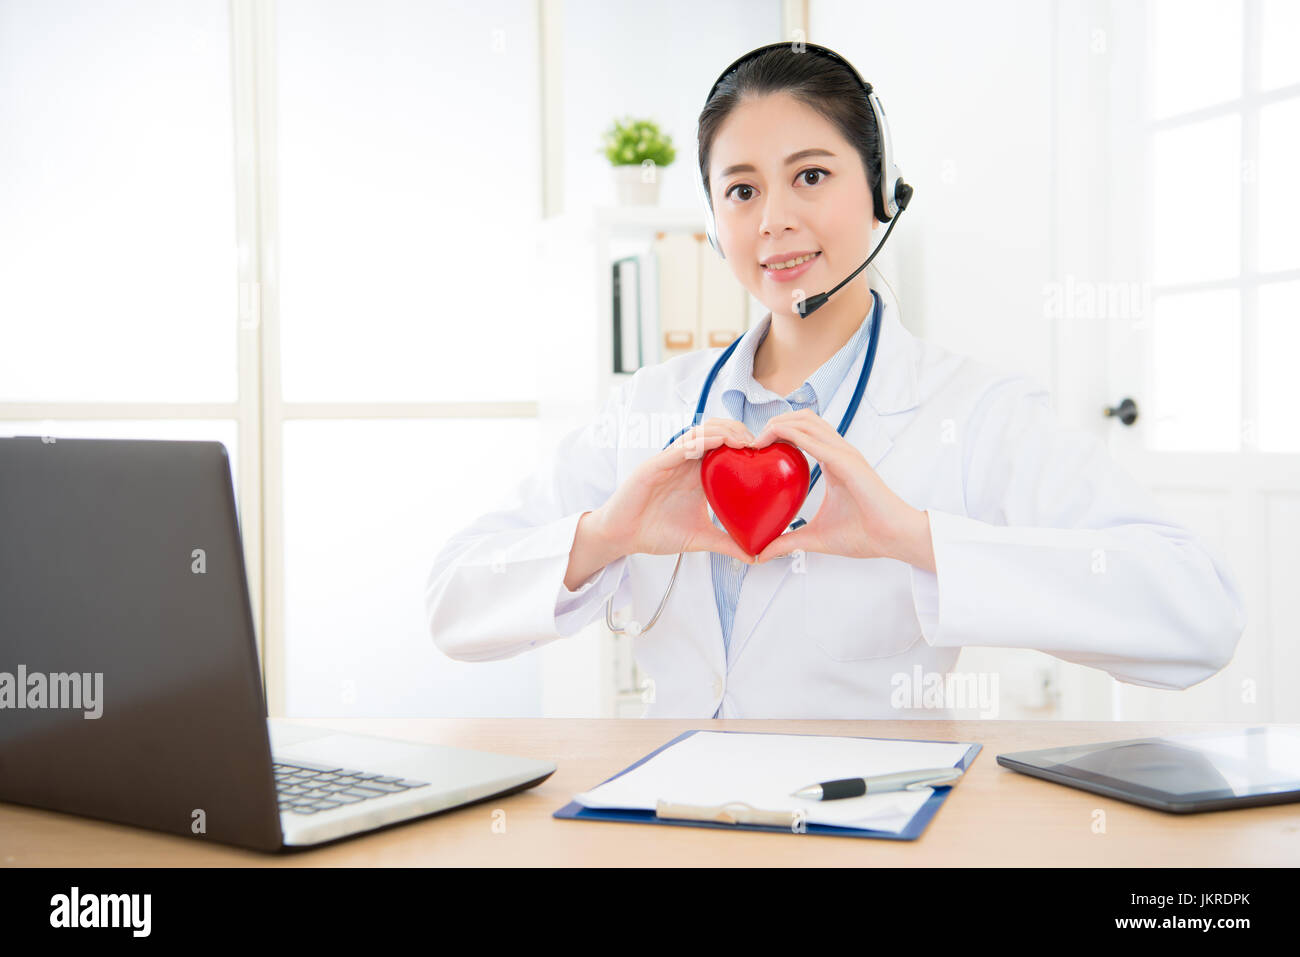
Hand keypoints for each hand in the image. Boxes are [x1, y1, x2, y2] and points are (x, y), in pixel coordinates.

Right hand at [564, 418, 756, 588]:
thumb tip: (755, 556)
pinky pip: (679, 448)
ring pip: (699, 433)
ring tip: (743, 440)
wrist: (622, 537)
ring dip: (722, 431)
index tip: (766, 452)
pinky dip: (698, 442)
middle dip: (738, 431)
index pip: (724, 447)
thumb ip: (727, 543)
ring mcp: (670, 461)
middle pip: (715, 432)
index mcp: (697, 474)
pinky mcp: (655, 465)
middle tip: (759, 442)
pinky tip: (715, 443)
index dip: (744, 443)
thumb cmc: (656, 532)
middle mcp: (686, 463)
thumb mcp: (700, 539)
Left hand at [748, 408, 934, 570]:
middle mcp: (839, 451)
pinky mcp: (847, 461)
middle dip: (775, 422)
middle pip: (803, 418)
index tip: (756, 449)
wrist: (894, 539)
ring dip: (778, 423)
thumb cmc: (865, 535)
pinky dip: (789, 433)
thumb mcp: (816, 537)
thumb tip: (761, 554)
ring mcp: (845, 453)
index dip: (779, 432)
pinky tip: (771, 439)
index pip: (804, 432)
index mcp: (834, 462)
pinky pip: (813, 439)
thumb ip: (789, 542)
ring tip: (757, 440)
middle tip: (752, 442)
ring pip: (807, 420)